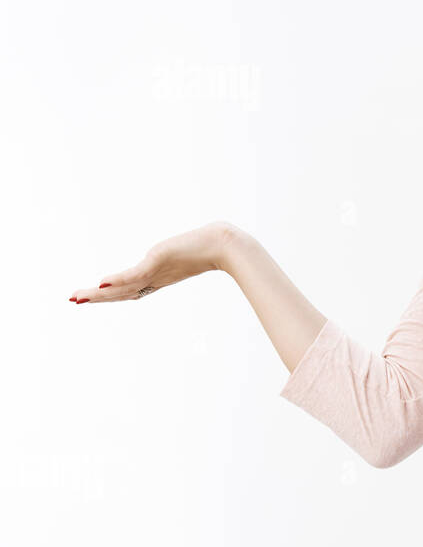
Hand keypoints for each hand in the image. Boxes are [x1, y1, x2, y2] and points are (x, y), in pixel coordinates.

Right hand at [68, 221, 236, 303]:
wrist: (226, 245)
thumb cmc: (211, 246)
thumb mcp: (187, 250)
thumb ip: (179, 252)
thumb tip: (184, 248)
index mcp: (158, 278)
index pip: (129, 291)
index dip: (108, 296)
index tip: (89, 299)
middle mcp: (155, 278)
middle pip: (121, 292)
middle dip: (96, 298)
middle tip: (72, 301)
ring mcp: (157, 271)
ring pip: (123, 286)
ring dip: (99, 293)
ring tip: (78, 298)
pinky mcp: (160, 260)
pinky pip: (136, 274)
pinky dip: (119, 279)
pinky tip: (102, 283)